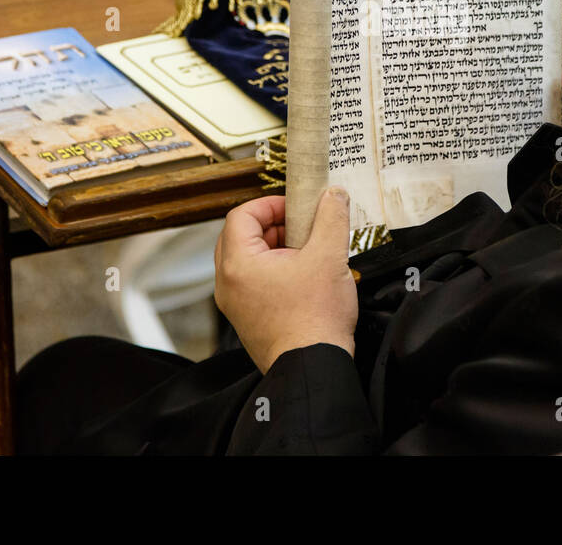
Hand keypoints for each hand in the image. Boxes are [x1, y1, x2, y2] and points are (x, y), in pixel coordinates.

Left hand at [213, 187, 357, 373]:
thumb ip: (331, 218)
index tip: (297, 206)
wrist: (313, 367)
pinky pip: (253, 282)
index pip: (241, 216)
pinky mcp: (248, 319)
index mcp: (238, 264)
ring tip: (308, 251)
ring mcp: (235, 305)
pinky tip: (304, 275)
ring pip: (247, 260)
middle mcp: (228, 284)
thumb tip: (333, 195)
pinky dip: (274, 270)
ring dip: (275, 247)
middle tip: (302, 225)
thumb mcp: (330, 257)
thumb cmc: (316, 318)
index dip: (270, 204)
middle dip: (272, 224)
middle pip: (240, 236)